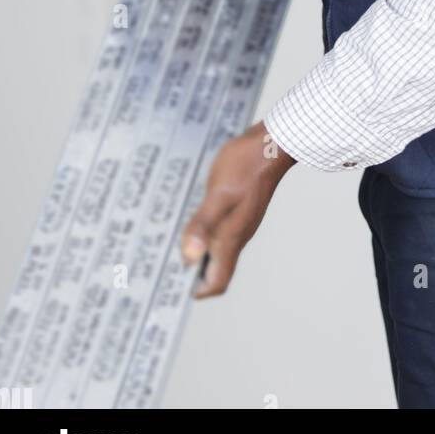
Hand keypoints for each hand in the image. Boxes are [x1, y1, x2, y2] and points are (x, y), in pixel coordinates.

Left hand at [180, 120, 294, 297]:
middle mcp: (237, 236)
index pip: (217, 282)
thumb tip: (188, 257)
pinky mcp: (239, 207)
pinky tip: (188, 217)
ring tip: (168, 243)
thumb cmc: (247, 167)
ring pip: (217, 250)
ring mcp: (240, 221)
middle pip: (216, 270)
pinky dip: (201, 232)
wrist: (272, 143)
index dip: (196, 290)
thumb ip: (203, 226)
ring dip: (194, 252)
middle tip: (162, 265)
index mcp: (232, 238)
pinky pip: (218, 230)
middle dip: (191, 274)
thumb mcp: (219, 195)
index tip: (171, 286)